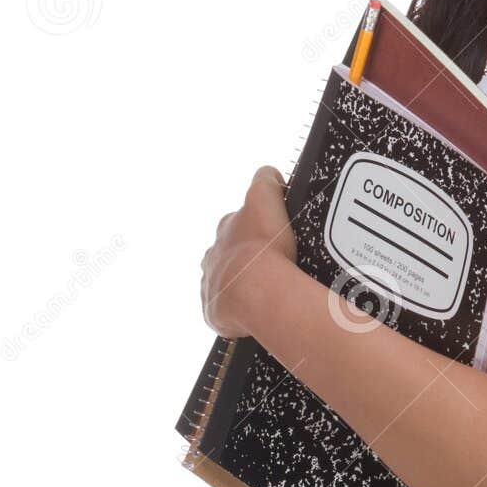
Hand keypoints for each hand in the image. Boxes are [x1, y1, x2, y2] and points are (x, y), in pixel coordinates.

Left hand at [200, 166, 296, 337]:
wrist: (257, 292)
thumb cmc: (263, 246)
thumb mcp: (265, 196)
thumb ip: (265, 179)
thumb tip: (269, 174)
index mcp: (226, 229)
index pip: (238, 222)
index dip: (255, 226)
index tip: (270, 235)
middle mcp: (213, 256)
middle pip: (229, 253)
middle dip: (247, 257)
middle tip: (273, 264)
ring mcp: (212, 285)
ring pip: (226, 281)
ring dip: (242, 284)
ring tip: (266, 290)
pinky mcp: (215, 312)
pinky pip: (228, 310)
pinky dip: (241, 310)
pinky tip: (259, 308)